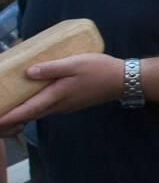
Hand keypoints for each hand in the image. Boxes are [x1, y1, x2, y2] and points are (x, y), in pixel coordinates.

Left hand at [0, 53, 124, 135]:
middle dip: (12, 118)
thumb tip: (27, 72)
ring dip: (23, 113)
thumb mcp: (75, 63)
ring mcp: (67, 105)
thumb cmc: (100, 69)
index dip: (10, 116)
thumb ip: (52, 68)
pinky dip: (36, 107)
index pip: (28, 109)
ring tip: (9, 109)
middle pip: (31, 114)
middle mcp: (60, 105)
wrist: (124, 80)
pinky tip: (33, 99)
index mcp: (57, 95)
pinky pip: (48, 107)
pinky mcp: (72, 102)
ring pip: (39, 112)